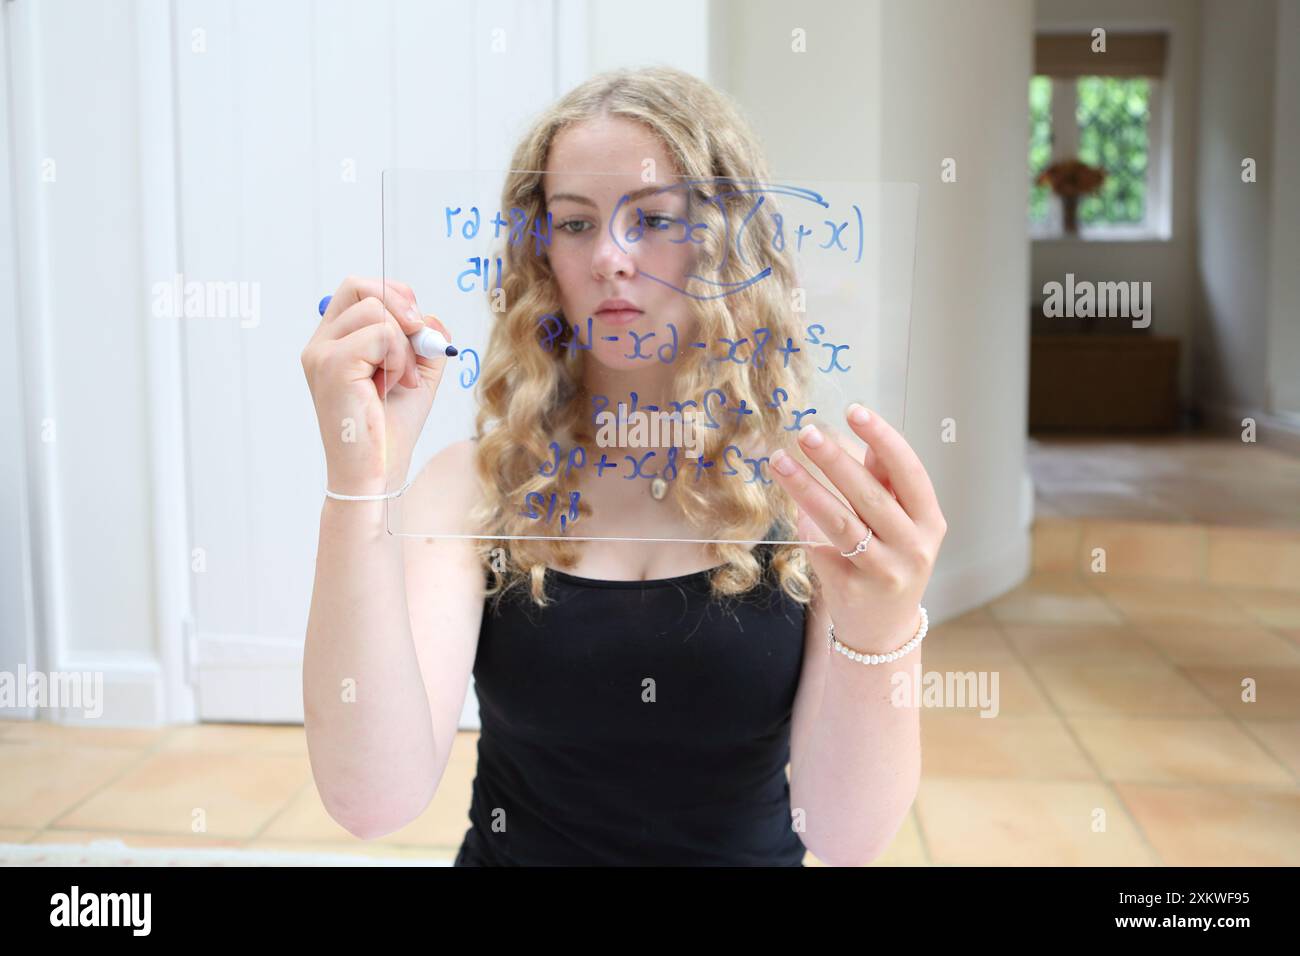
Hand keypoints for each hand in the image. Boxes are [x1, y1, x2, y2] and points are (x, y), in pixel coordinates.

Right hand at [300, 276, 453, 494]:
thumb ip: (423, 339)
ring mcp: (321, 353)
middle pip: (359, 286)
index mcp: (333, 342)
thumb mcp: (416, 373)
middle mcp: (320, 344)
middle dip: (401, 305)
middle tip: (419, 339)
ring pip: (376, 311)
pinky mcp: (332, 364)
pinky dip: (401, 358)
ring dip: (404, 345)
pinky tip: (396, 385)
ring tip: (402, 379)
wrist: (377, 471)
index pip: (357, 289)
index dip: (394, 295)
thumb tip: (429, 315)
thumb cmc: (391, 429)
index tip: (416, 326)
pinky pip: (382, 334)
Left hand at [768, 404, 946, 654]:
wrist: (883, 630)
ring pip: (841, 523)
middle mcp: (914, 547)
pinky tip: (790, 510)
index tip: (854, 410)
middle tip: (806, 432)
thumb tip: (866, 438)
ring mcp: (885, 572)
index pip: (909, 472)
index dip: (883, 438)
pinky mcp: (853, 590)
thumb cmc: (890, 560)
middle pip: (870, 496)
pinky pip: (821, 549)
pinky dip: (804, 527)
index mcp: (930, 521)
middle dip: (835, 460)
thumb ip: (886, 483)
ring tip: (779, 462)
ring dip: (807, 489)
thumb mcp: (901, 523)